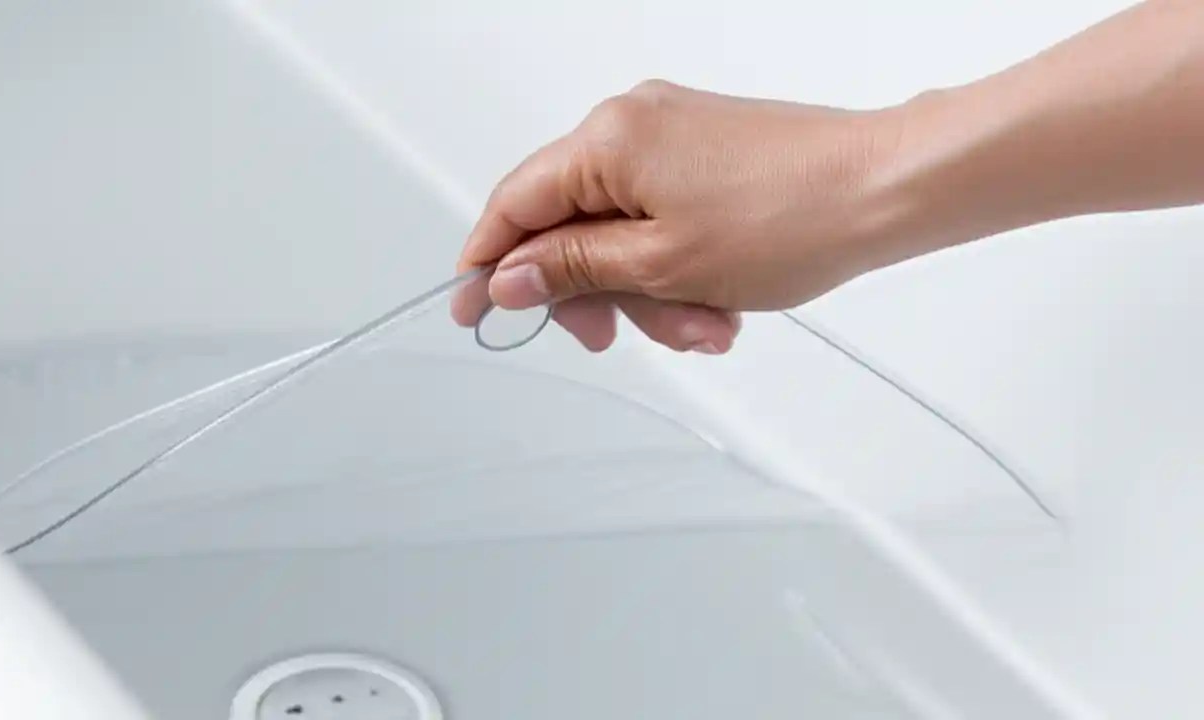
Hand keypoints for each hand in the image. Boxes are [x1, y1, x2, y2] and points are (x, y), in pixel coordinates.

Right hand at [453, 80, 909, 353]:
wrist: (887, 189)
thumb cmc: (793, 217)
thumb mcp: (661, 264)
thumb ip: (572, 270)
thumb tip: (509, 278)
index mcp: (608, 139)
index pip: (515, 204)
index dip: (488, 264)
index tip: (472, 310)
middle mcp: (632, 124)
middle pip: (569, 224)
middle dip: (595, 292)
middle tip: (617, 337)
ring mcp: (671, 135)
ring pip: (620, 232)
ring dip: (648, 291)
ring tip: (705, 324)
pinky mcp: (704, 152)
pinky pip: (660, 219)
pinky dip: (676, 267)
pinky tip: (717, 300)